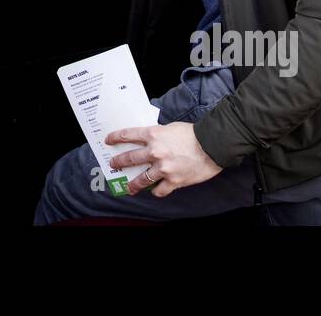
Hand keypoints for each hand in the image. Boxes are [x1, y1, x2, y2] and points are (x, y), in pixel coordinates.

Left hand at [106, 122, 222, 197]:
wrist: (212, 145)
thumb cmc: (193, 134)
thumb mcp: (170, 128)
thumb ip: (158, 135)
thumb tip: (148, 140)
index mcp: (153, 135)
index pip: (128, 135)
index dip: (115, 138)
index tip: (108, 141)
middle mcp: (155, 152)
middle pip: (130, 158)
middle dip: (119, 162)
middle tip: (113, 165)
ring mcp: (163, 168)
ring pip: (141, 179)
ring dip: (133, 184)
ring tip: (129, 188)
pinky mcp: (173, 181)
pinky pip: (159, 190)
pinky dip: (156, 191)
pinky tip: (155, 191)